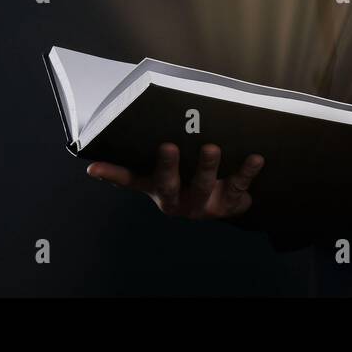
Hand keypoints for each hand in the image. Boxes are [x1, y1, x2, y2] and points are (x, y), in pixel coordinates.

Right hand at [86, 142, 264, 219]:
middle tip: (168, 146)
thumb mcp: (164, 176)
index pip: (130, 181)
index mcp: (158, 190)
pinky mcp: (229, 203)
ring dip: (207, 166)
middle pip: (169, 184)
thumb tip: (98, 160)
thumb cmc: (189, 180)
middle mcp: (177, 200)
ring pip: (203, 184)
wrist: (225, 204)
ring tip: (212, 148)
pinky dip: (247, 171)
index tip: (95, 167)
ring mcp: (203, 204)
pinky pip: (239, 185)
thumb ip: (139, 166)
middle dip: (167, 167)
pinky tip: (255, 158)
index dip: (113, 175)